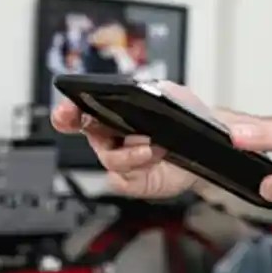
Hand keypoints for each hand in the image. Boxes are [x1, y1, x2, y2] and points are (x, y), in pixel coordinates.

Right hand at [50, 80, 204, 198]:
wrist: (207, 145)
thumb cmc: (186, 118)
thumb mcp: (169, 94)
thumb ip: (148, 91)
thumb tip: (136, 92)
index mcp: (114, 111)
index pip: (83, 111)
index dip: (68, 113)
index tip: (64, 113)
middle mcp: (113, 136)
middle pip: (90, 135)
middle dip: (96, 133)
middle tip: (112, 129)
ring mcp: (122, 159)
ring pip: (109, 159)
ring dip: (131, 152)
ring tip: (152, 147)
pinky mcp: (132, 181)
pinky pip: (121, 179)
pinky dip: (138, 168)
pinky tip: (153, 159)